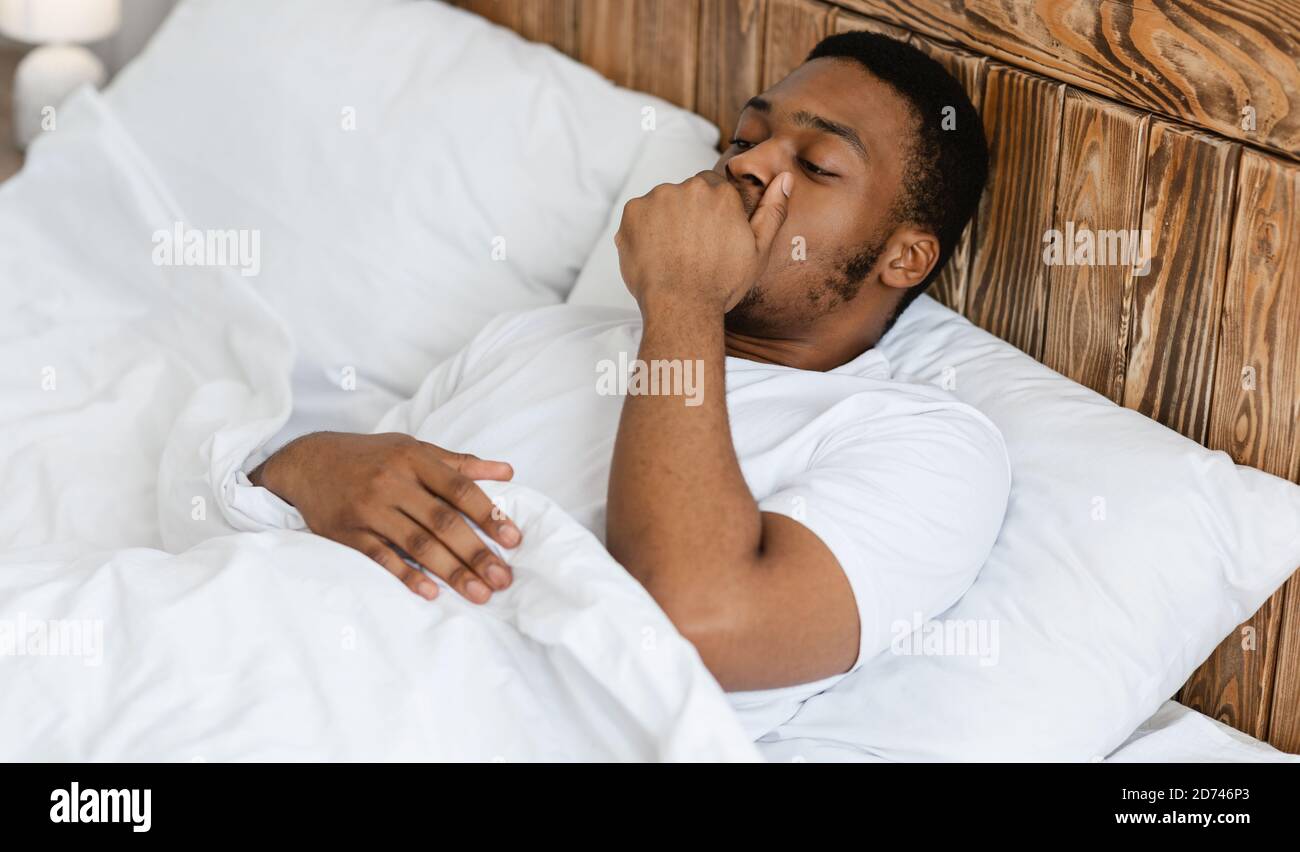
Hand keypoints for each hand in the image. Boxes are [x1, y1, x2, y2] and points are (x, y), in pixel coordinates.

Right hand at [250, 432, 520, 602]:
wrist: (308, 461)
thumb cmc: (371, 457)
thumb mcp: (413, 449)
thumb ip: (459, 464)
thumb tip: (507, 471)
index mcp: (414, 459)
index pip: (459, 489)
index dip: (489, 515)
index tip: (513, 540)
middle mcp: (392, 482)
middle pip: (442, 521)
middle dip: (476, 552)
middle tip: (503, 579)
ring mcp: (368, 508)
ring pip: (416, 543)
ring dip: (450, 571)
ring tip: (478, 593)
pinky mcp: (347, 532)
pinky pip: (380, 557)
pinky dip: (406, 575)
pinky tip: (430, 592)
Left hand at [614, 170, 790, 313]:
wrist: (682, 308)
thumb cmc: (721, 284)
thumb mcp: (759, 251)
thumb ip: (773, 211)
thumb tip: (785, 179)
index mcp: (720, 193)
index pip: (711, 189)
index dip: (709, 215)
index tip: (707, 238)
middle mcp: (690, 188)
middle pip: (686, 194)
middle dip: (687, 215)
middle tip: (689, 250)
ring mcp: (658, 198)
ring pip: (661, 203)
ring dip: (664, 221)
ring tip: (671, 254)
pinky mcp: (633, 211)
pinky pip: (637, 215)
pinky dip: (642, 231)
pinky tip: (653, 254)